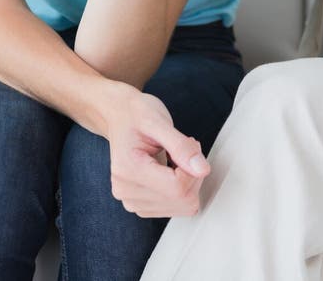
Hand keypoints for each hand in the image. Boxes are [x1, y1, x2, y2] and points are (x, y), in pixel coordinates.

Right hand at [106, 86, 209, 217]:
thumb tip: (202, 170)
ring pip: (182, 206)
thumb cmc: (136, 114)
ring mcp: (132, 201)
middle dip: (192, 174)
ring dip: (188, 181)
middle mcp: (127, 192)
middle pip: (182, 200)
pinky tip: (170, 169)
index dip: (193, 167)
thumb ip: (181, 147)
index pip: (178, 188)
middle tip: (183, 148)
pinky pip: (175, 206)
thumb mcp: (159, 121)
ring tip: (175, 157)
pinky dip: (181, 188)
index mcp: (129, 170)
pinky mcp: (140, 205)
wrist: (120, 116)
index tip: (189, 143)